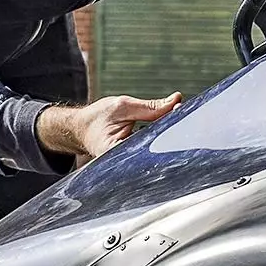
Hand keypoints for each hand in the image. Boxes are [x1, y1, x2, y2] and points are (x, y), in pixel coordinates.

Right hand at [37, 92, 182, 161]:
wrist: (81, 129)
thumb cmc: (97, 118)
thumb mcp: (122, 106)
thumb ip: (150, 107)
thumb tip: (176, 100)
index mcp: (118, 152)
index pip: (152, 141)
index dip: (168, 125)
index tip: (179, 110)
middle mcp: (126, 163)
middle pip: (158, 148)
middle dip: (172, 130)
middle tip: (183, 112)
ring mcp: (132, 164)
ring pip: (159, 150)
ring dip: (170, 134)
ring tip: (179, 118)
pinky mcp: (138, 161)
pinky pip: (155, 150)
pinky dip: (164, 138)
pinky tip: (173, 128)